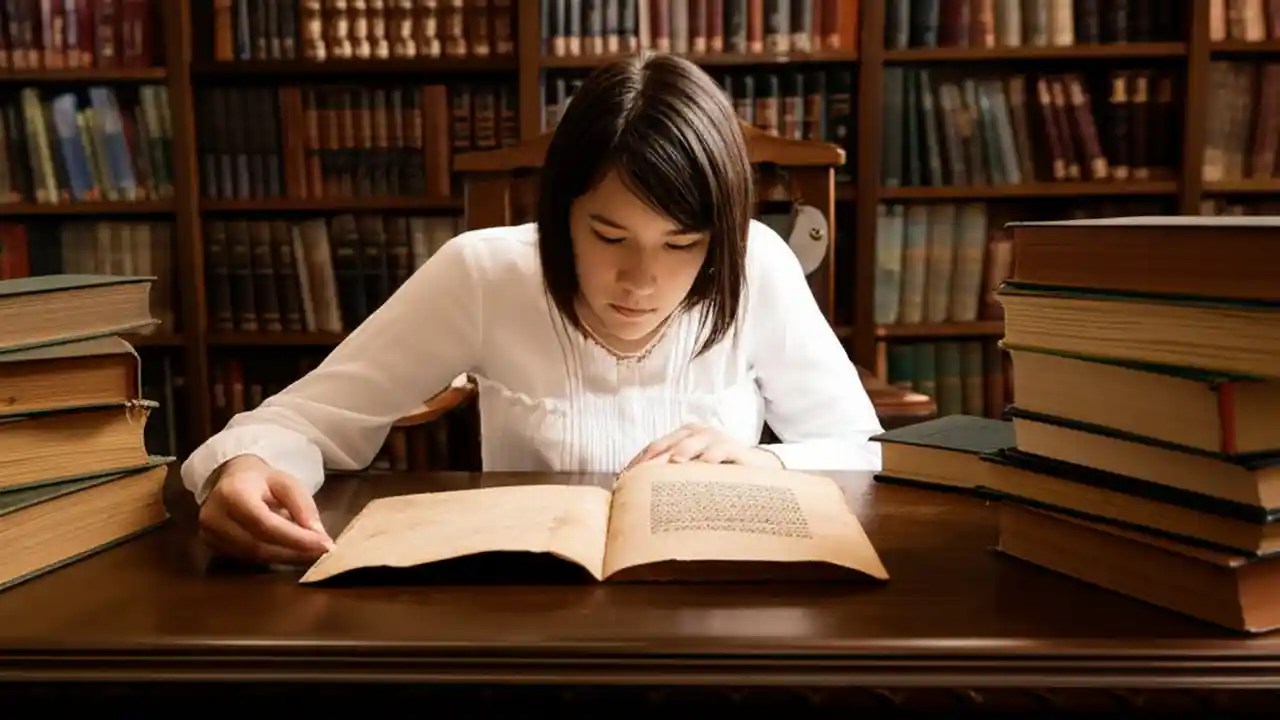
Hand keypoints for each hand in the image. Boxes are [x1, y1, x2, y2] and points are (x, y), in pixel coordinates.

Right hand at [198, 454, 334, 565]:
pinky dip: (272, 558)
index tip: (324, 544)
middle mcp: (214, 517)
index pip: (265, 524)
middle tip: (321, 552)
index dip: (296, 538)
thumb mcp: (286, 482)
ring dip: (286, 557)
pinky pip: (247, 559)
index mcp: (232, 494)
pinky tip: (289, 552)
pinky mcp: (212, 546)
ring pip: (254, 557)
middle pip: (259, 545)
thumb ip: (303, 505)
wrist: (231, 480)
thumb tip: (318, 534)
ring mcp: (209, 535)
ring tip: (309, 552)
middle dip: (294, 551)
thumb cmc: (261, 481)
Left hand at [626, 423, 784, 469]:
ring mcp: (717, 438)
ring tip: (674, 461)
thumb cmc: (716, 474)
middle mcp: (697, 433)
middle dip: (655, 455)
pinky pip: (722, 449)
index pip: (655, 447)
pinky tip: (705, 464)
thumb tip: (635, 499)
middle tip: (641, 471)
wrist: (755, 469)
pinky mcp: (736, 448)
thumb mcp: (691, 473)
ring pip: (695, 440)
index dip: (639, 461)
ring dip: (684, 450)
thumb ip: (669, 478)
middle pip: (670, 441)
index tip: (625, 479)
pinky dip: (713, 455)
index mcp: (682, 437)